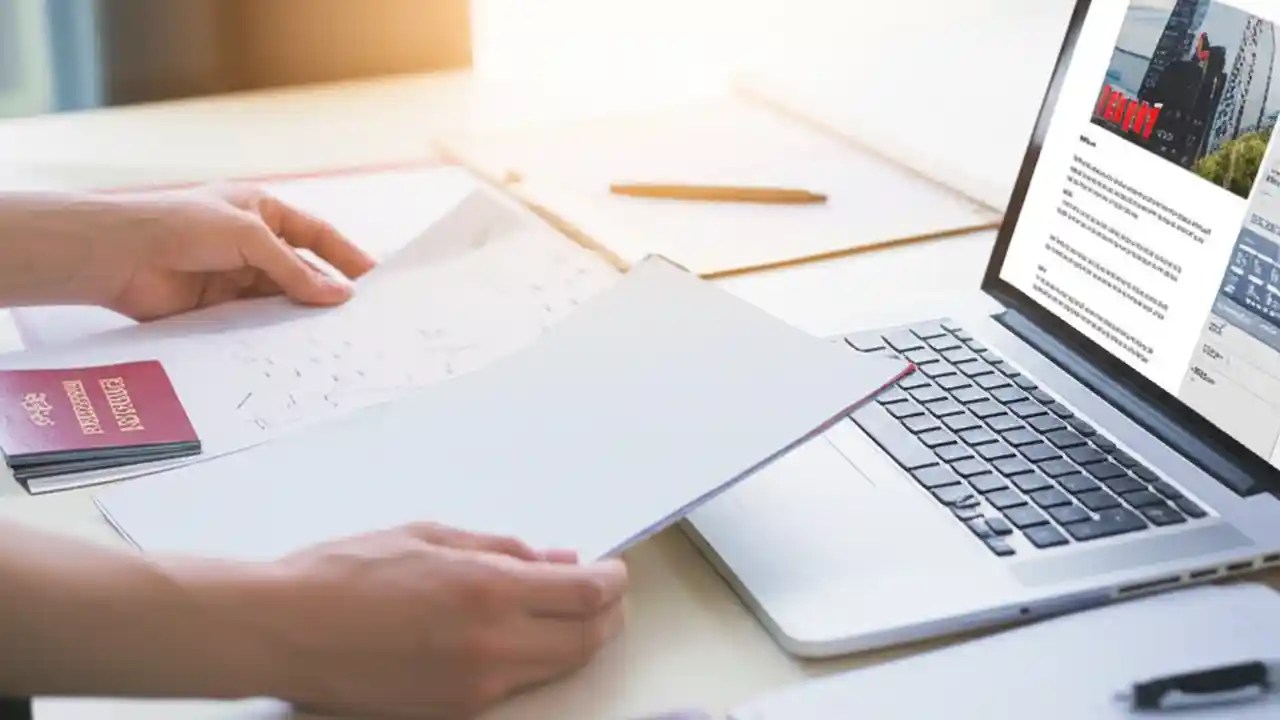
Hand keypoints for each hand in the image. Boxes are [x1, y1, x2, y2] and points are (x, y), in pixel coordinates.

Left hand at [100, 184, 375, 319]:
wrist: (120, 255)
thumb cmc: (181, 224)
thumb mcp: (249, 238)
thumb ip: (294, 270)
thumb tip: (338, 294)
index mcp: (262, 212)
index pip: (316, 235)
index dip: (346, 255)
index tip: (374, 277)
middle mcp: (252, 244)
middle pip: (301, 270)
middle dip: (326, 291)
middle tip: (357, 315)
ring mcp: (235, 276)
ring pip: (280, 299)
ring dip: (300, 314)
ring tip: (330, 335)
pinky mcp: (219, 307)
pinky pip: (256, 321)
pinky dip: (273, 332)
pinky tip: (292, 344)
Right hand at [261, 522, 627, 718]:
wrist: (283, 632)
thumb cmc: (344, 572)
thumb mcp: (431, 536)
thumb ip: (504, 549)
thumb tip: (558, 559)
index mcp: (488, 590)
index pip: (589, 594)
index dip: (614, 580)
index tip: (613, 569)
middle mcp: (493, 644)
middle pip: (589, 638)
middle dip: (609, 612)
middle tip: (604, 590)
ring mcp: (477, 685)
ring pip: (560, 665)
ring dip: (577, 637)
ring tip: (564, 608)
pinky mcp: (457, 710)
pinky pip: (520, 683)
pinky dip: (537, 656)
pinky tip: (520, 631)